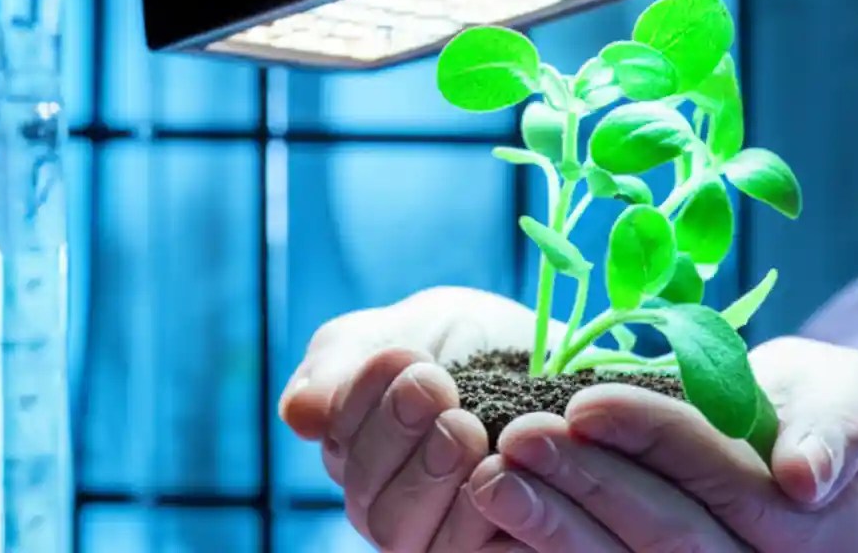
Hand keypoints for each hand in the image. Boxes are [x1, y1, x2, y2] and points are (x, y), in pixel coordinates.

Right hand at [278, 286, 564, 551]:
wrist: (557, 363)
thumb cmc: (474, 343)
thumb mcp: (413, 327)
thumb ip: (348, 361)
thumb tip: (300, 413)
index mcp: (357, 447)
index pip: (336, 439)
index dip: (361, 398)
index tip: (406, 355)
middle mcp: (388, 500)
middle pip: (368, 499)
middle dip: (395, 434)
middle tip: (434, 386)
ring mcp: (436, 534)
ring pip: (404, 535)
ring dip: (430, 476)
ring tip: (466, 424)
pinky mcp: (490, 548)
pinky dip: (483, 512)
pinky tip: (503, 465)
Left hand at [465, 336, 857, 551]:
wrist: (804, 454)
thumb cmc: (821, 408)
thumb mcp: (853, 396)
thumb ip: (837, 427)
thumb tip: (803, 476)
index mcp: (813, 533)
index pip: (724, 482)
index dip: (653, 439)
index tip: (584, 400)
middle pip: (668, 536)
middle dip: (588, 482)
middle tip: (517, 438)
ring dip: (552, 526)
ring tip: (490, 479)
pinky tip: (496, 521)